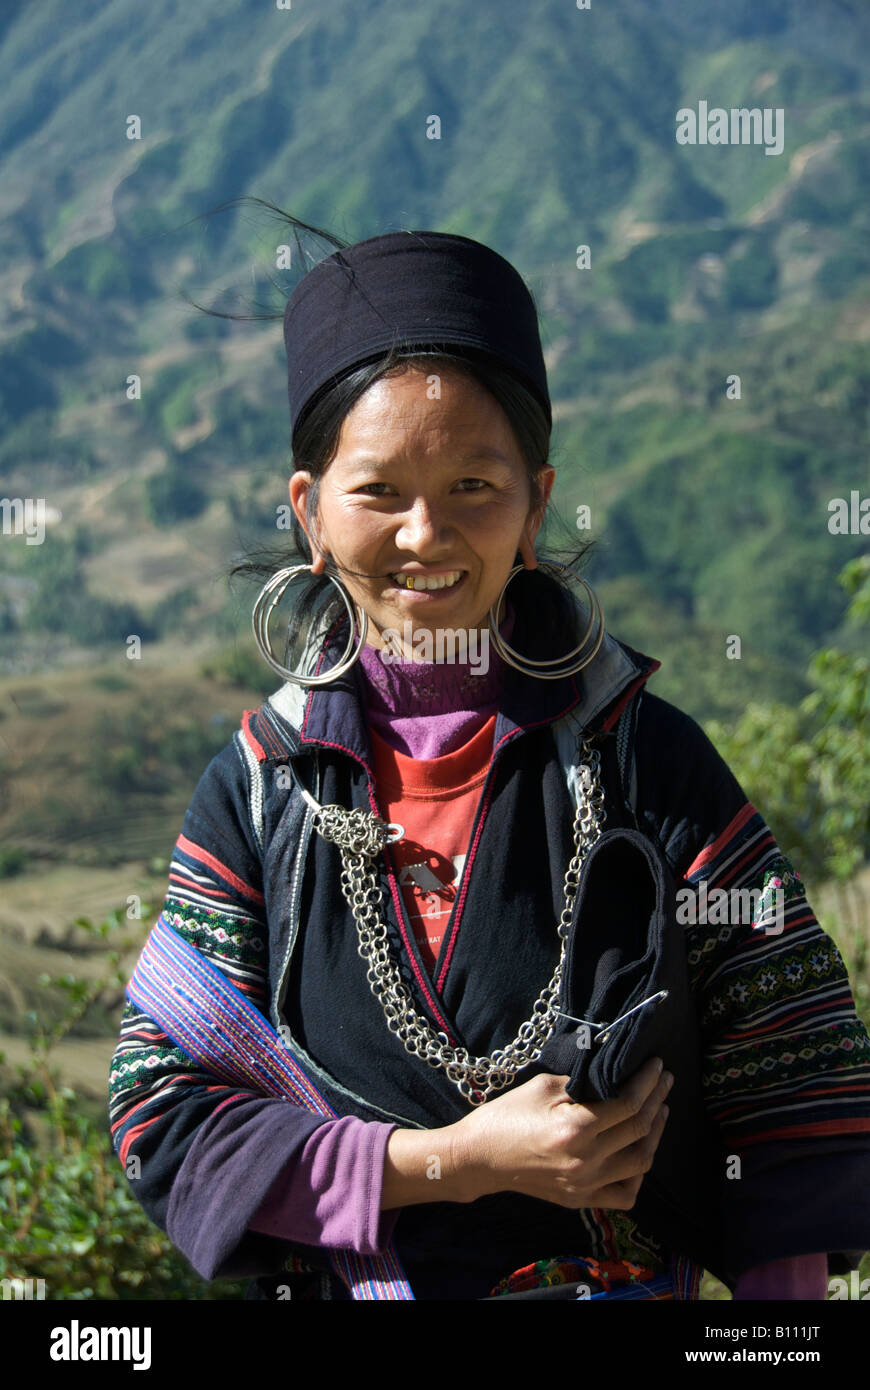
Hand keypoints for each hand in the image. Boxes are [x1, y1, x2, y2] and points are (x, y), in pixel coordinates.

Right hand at [450, 1056, 672, 1208]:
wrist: (481, 1158)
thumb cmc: (507, 1116)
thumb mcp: (543, 1087)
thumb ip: (582, 1082)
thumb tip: (613, 1074)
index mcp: (576, 1128)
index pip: (628, 1104)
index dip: (648, 1082)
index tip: (657, 1066)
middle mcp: (586, 1160)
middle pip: (640, 1129)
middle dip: (657, 1100)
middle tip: (665, 1081)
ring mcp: (585, 1184)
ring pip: (641, 1162)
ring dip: (655, 1134)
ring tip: (658, 1111)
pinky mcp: (581, 1199)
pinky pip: (625, 1195)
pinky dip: (639, 1175)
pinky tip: (639, 1153)